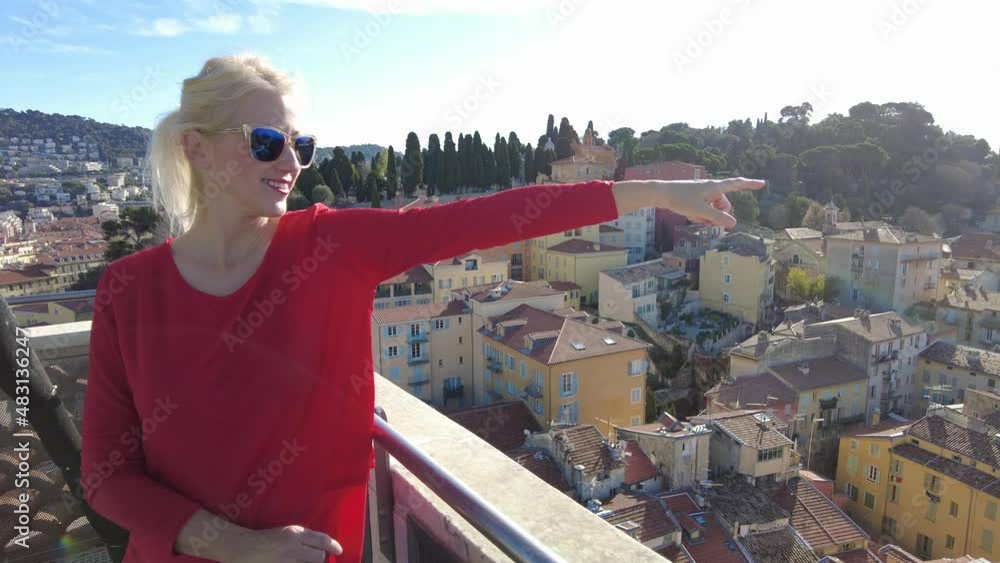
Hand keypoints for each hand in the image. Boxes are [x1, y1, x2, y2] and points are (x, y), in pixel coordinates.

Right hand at [218, 524, 342, 562]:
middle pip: (318, 558)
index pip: (322, 540)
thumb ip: (303, 539)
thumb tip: (322, 549)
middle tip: (309, 560)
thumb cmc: (264, 539)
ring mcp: (286, 561)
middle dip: (316, 559)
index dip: (333, 546)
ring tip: (295, 560)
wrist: (240, 547)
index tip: (340, 552)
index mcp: (295, 533)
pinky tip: (290, 562)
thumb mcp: (286, 533)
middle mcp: (293, 547)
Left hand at [613, 177, 765, 228]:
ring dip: (707, 217)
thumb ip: (717, 218)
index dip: (750, 185)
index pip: (737, 184)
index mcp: (715, 187)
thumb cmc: (680, 199)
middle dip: (718, 215)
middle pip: (724, 205)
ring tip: (694, 216)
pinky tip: (689, 214)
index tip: (762, 183)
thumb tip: (733, 223)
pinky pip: (704, 210)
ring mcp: (703, 193)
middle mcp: (711, 188)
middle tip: (706, 220)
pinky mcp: (695, 198)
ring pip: (713, 210)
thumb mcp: (700, 211)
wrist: (660, 193)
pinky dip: (699, 215)